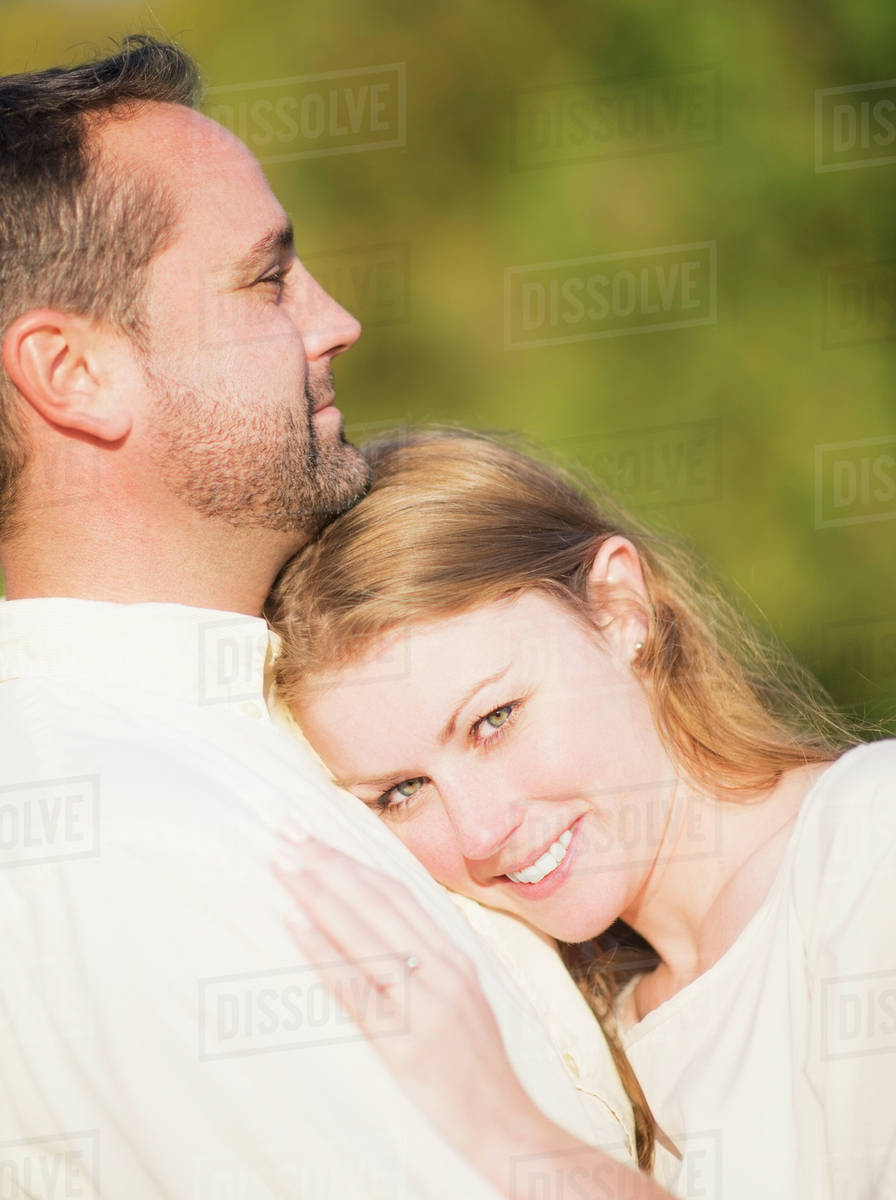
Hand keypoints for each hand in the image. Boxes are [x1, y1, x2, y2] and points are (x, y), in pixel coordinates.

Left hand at [270, 834, 576, 1191]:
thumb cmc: (478, 1066)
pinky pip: (356, 988)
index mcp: (455, 955)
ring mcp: (425, 1004)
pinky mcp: (405, 1043)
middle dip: (327, 862)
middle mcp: (442, 970)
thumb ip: (427, 960)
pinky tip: (294, 922)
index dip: (352, 860)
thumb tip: (380, 926)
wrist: (508, 1128)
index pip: (396, 893)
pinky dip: (323, 950)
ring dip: (317, 893)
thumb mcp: (461, 999)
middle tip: (285, 830)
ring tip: (282, 864)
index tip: (313, 835)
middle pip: (376, 902)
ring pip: (363, 933)